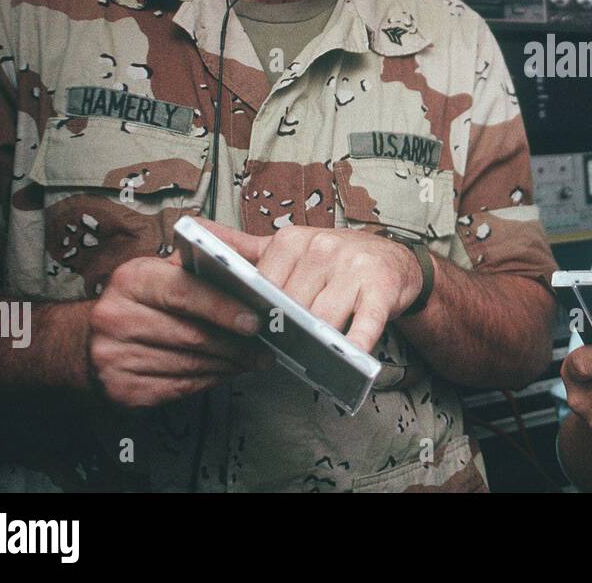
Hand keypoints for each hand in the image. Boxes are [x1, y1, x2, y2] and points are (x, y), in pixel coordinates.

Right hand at [88, 246, 271, 407]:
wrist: (89, 339)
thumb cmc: (137, 302)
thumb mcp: (159, 272)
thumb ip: (197, 269)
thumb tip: (248, 274)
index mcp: (131, 280)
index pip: (185, 293)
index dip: (224, 308)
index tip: (254, 320)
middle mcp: (116, 317)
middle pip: (191, 335)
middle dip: (236, 344)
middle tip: (264, 348)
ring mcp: (114, 356)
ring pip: (189, 364)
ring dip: (228, 365)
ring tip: (252, 360)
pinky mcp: (121, 389)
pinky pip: (179, 387)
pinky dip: (210, 380)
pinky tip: (226, 372)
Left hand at [195, 217, 423, 353]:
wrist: (394, 260)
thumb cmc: (337, 261)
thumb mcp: (292, 248)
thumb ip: (246, 249)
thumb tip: (197, 235)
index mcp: (294, 239)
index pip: (262, 286)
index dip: (260, 314)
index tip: (261, 327)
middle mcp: (323, 247)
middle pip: (290, 307)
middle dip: (288, 332)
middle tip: (288, 347)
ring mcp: (353, 268)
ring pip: (322, 319)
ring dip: (318, 343)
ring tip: (316, 353)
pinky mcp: (381, 289)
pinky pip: (364, 324)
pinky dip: (355, 345)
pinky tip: (350, 357)